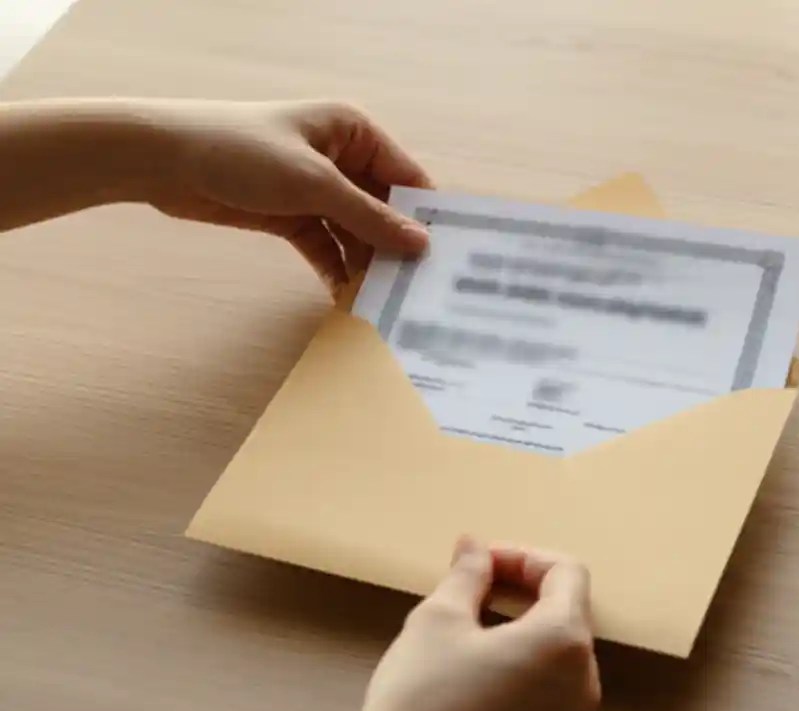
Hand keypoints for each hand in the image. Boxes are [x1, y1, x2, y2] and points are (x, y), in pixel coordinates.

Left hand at [149, 99, 431, 290]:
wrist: (162, 160)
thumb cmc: (243, 152)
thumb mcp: (314, 185)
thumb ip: (370, 218)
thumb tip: (421, 245)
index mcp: (354, 132)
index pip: (405, 177)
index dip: (426, 215)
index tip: (448, 257)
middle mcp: (340, 158)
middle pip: (382, 208)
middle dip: (395, 245)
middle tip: (421, 290)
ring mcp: (314, 189)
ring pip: (354, 231)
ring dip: (365, 263)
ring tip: (387, 302)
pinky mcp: (290, 215)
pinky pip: (325, 245)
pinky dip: (335, 268)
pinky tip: (347, 298)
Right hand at [360, 537, 600, 710]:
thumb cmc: (423, 705)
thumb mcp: (436, 624)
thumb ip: (466, 576)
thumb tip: (474, 547)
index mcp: (563, 641)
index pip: (567, 573)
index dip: (523, 557)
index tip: (482, 564)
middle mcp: (584, 681)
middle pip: (567, 612)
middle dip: (523, 591)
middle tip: (473, 589)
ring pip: (559, 653)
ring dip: (523, 629)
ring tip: (471, 632)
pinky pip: (551, 688)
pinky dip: (524, 667)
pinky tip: (480, 674)